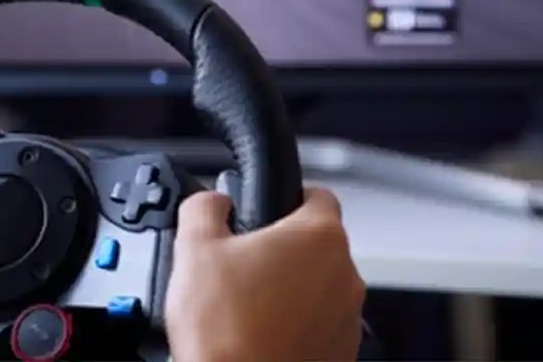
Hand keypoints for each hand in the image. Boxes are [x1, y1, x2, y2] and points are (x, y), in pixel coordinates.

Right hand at [165, 188, 366, 361]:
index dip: (288, 198)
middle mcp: (345, 275)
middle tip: (244, 266)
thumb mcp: (195, 249)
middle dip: (283, 252)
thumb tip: (211, 201)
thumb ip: (205, 207)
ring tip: (248, 307)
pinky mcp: (342, 352)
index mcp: (319, 237)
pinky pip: (321, 326)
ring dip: (291, 291)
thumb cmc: (227, 333)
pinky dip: (297, 326)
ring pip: (320, 288)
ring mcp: (348, 318)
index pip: (317, 195)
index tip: (269, 210)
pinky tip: (261, 334)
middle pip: (317, 246)